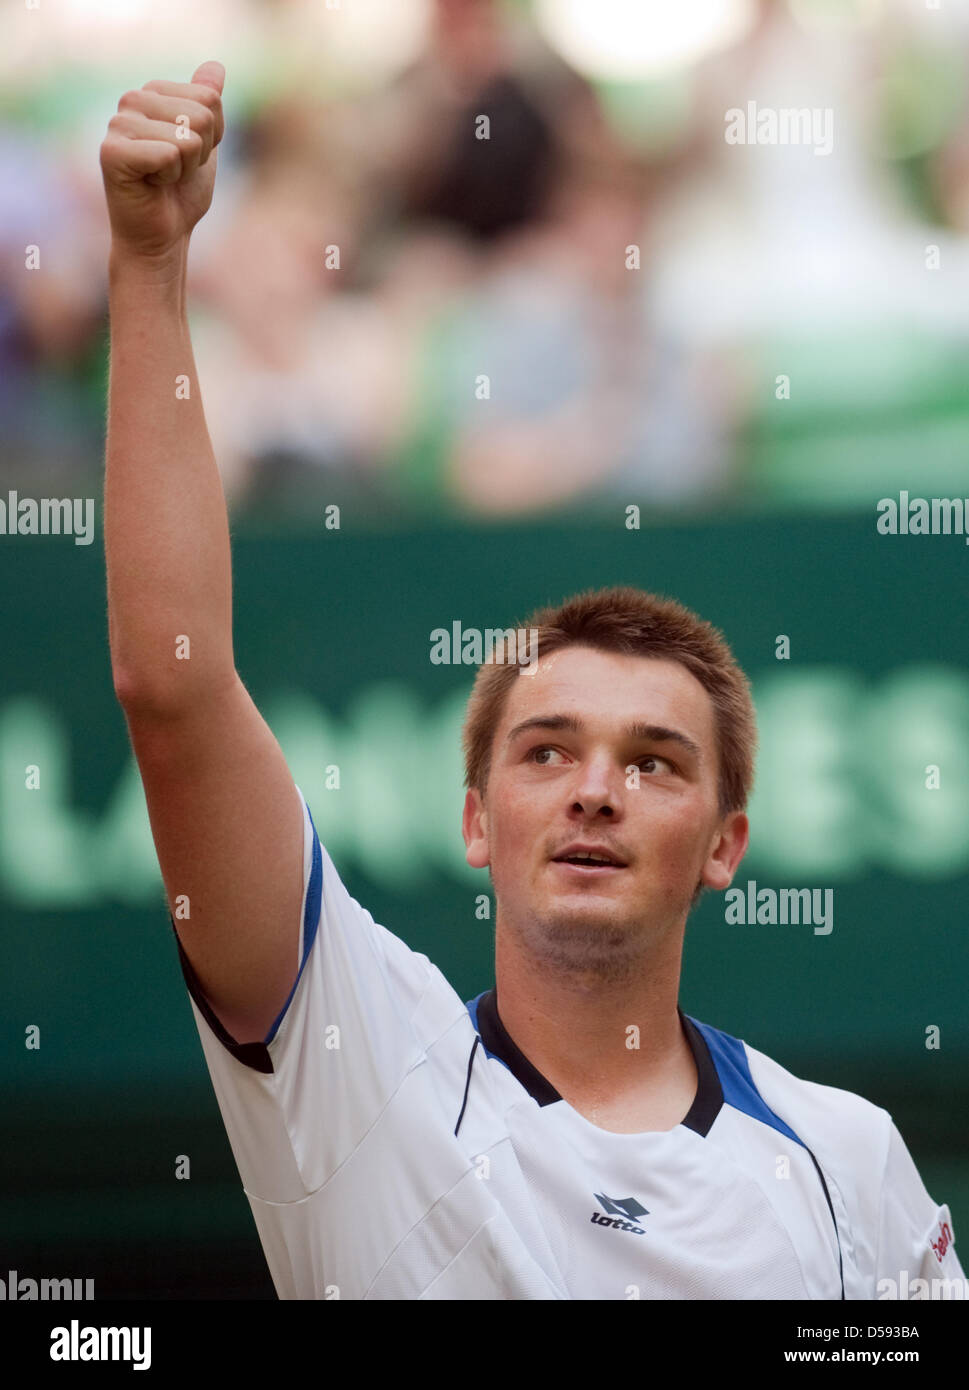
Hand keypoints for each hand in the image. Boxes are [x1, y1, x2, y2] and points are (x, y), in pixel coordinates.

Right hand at [100, 60, 225, 269]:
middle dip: (200, 153)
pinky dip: (170, 177)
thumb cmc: (181, 193)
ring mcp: (117, 124)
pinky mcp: (111, 152)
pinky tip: (151, 185)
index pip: (210, 98)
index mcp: (152, 92)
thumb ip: (208, 104)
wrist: (163, 237)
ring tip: (163, 178)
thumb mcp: (205, 144)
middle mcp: (131, 100)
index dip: (212, 137)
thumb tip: (216, 66)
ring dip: (185, 167)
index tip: (189, 156)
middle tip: (176, 171)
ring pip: (186, 137)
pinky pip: (168, 154)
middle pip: (201, 114)